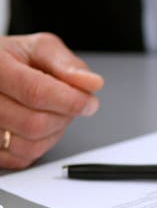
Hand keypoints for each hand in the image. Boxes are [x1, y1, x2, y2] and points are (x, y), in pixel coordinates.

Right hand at [0, 33, 103, 168]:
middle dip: (63, 118)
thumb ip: (67, 64)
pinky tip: (38, 128)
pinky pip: (21, 159)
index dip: (70, 101)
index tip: (89, 103)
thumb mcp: (39, 49)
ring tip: (53, 114)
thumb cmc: (13, 60)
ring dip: (53, 134)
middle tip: (70, 106)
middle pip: (34, 124)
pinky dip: (39, 147)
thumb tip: (92, 83)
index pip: (35, 93)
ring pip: (29, 146)